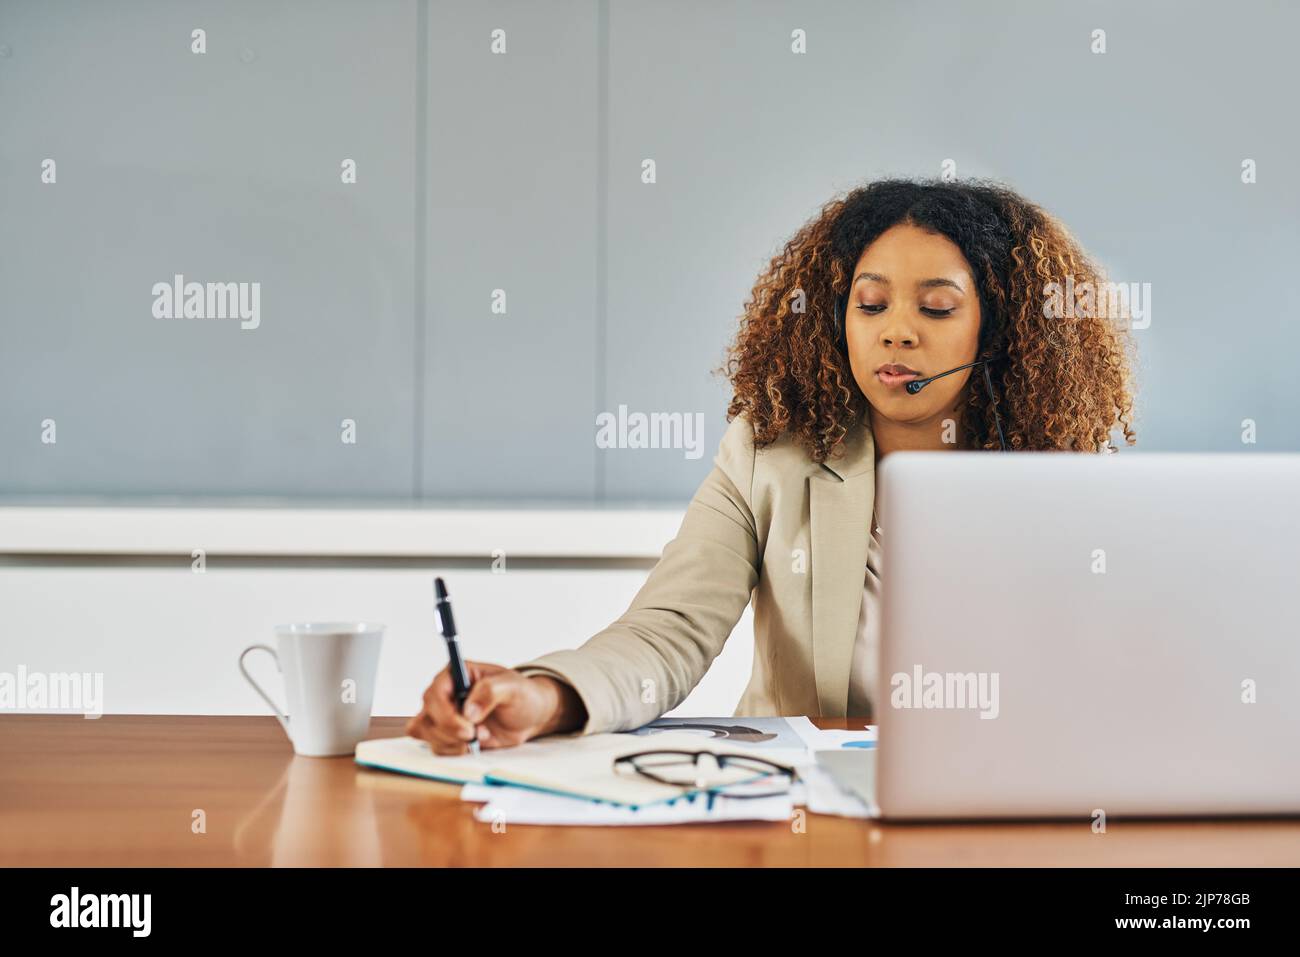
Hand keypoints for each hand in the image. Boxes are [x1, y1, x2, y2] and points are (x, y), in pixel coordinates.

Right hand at [405, 661, 567, 754]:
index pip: (434, 693)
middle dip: (450, 731)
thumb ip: (490, 692)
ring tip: (479, 736)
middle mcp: (445, 693)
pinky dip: (452, 751)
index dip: (445, 713)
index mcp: (456, 674)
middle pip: (427, 716)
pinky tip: (473, 745)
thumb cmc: (521, 695)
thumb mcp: (512, 687)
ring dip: (451, 742)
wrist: (529, 717)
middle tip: (474, 734)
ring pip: (426, 733)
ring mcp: (444, 714)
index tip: (467, 726)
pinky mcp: (448, 734)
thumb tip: (468, 711)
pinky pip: (435, 746)